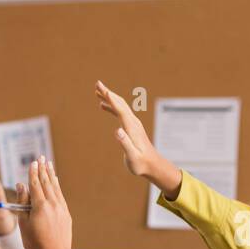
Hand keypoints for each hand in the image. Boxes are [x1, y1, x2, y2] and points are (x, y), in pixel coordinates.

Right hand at [15, 156, 72, 248]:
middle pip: (46, 183)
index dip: (33, 173)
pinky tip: (55, 181)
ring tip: (49, 164)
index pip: (35, 185)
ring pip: (55, 187)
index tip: (33, 162)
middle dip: (43, 169)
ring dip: (51, 175)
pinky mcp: (66, 214)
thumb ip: (22, 203)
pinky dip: (57, 186)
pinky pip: (60, 195)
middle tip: (41, 157)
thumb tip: (22, 185)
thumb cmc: (35, 243)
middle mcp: (52, 204)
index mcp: (40, 206)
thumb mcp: (24, 223)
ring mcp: (61, 209)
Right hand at [94, 80, 181, 195]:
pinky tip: (103, 106)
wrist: (151, 164)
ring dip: (109, 98)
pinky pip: (120, 112)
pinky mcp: (131, 127)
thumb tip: (117, 130)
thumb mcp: (132, 156)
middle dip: (108, 93)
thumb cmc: (140, 163)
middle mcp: (133, 122)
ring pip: (119, 106)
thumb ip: (125, 143)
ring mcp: (132, 123)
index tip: (101, 89)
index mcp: (131, 127)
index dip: (110, 98)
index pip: (119, 109)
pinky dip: (111, 107)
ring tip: (97, 91)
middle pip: (119, 103)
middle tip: (97, 83)